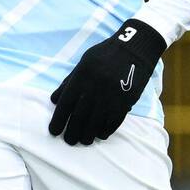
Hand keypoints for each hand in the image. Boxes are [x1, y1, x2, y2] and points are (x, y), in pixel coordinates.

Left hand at [49, 18, 165, 144]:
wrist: (134, 49)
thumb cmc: (105, 55)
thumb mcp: (83, 63)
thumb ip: (69, 81)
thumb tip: (54, 100)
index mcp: (81, 78)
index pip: (65, 105)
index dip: (58, 121)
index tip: (54, 131)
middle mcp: (94, 89)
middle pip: (79, 118)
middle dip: (72, 133)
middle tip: (69, 141)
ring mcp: (110, 97)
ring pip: (96, 123)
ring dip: (88, 135)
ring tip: (84, 140)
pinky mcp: (125, 101)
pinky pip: (113, 122)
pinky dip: (106, 130)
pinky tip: (101, 134)